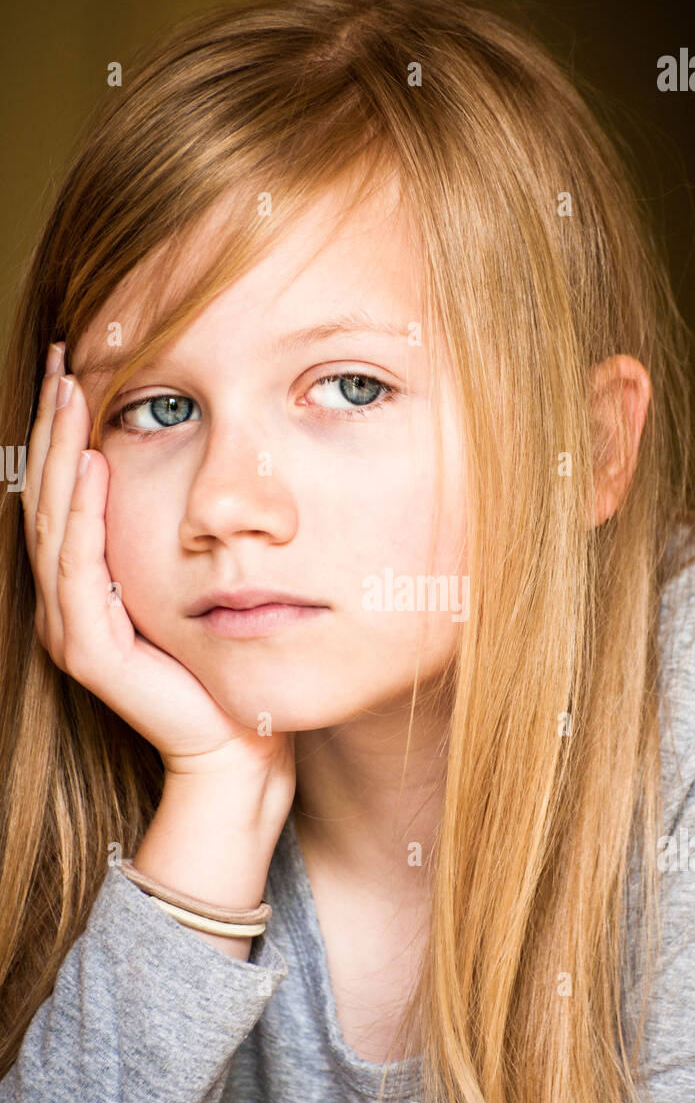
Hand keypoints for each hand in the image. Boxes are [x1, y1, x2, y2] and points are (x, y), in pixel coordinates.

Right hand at [21, 343, 295, 792]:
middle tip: (63, 361)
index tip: (76, 370)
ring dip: (59, 454)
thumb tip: (193, 467)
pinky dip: (83, 514)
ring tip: (70, 394)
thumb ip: (174, 536)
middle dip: (53, 427)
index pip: (65, 495)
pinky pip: (79, 569)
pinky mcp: (90, 651)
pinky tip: (92, 466)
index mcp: (86, 585)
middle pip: (48, 498)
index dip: (63, 432)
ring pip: (54, 523)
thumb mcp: (196, 583)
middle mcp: (67, 602)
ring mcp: (72, 626)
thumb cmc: (224, 661)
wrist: (237, 741)